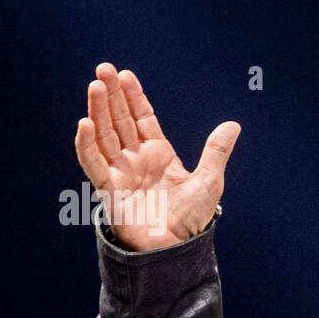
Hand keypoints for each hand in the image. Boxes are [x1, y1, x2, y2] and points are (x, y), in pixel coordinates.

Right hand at [74, 62, 239, 251]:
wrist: (175, 249)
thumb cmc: (191, 219)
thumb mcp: (209, 180)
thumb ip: (216, 151)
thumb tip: (233, 124)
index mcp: (159, 155)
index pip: (142, 119)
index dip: (134, 97)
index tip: (126, 75)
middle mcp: (136, 160)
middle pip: (120, 120)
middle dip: (112, 95)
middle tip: (104, 68)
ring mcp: (120, 173)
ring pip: (104, 135)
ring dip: (98, 110)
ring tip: (96, 85)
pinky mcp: (108, 189)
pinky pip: (93, 163)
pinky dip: (87, 144)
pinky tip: (85, 123)